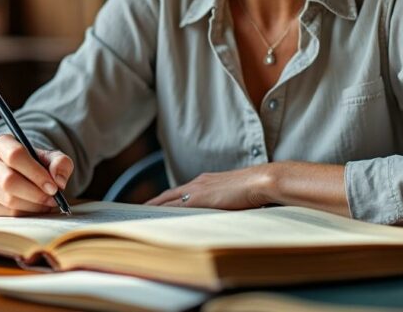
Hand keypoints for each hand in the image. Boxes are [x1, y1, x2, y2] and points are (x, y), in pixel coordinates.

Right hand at [0, 134, 73, 215]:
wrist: (23, 174)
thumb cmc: (37, 164)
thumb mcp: (52, 158)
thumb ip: (60, 163)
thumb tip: (59, 181)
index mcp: (2, 143)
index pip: (15, 155)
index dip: (36, 173)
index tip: (54, 187)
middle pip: (9, 181)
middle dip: (36, 194)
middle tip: (53, 199)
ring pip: (8, 200)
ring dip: (33, 205)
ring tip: (47, 203)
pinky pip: (6, 214)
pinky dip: (25, 214)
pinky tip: (35, 207)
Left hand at [145, 165, 275, 209]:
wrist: (261, 181)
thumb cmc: (256, 188)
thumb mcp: (235, 195)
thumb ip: (226, 202)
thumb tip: (225, 211)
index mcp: (206, 181)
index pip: (181, 191)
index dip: (168, 198)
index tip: (157, 203)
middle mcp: (199, 183)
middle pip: (170, 194)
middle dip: (155, 202)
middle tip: (141, 210)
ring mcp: (198, 189)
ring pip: (169, 199)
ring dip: (156, 207)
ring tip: (143, 215)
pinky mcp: (200, 198)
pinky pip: (176, 206)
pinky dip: (165, 212)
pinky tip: (157, 220)